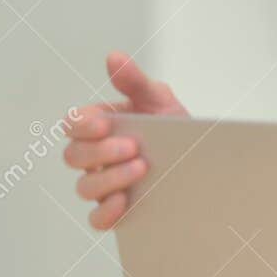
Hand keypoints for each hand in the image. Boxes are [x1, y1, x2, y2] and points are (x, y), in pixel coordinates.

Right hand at [63, 50, 188, 230]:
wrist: (204, 165)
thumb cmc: (174, 128)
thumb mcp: (160, 101)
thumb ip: (135, 81)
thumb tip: (113, 57)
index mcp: (100, 127)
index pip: (72, 124)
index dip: (82, 126)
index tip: (107, 125)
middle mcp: (95, 157)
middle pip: (73, 157)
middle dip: (101, 152)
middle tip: (134, 147)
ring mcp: (104, 185)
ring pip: (84, 188)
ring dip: (109, 179)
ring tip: (141, 169)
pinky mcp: (116, 212)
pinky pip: (97, 219)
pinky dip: (106, 212)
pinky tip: (126, 201)